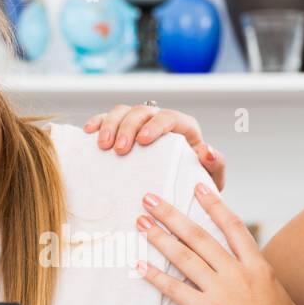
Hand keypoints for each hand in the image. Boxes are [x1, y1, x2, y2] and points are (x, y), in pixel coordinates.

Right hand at [84, 104, 224, 190]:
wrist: (179, 193)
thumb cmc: (195, 185)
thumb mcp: (211, 179)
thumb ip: (215, 165)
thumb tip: (207, 150)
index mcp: (183, 129)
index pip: (169, 117)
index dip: (155, 125)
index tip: (143, 141)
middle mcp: (160, 122)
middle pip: (142, 111)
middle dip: (128, 127)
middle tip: (119, 150)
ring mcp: (139, 125)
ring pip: (122, 111)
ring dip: (110, 124)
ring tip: (102, 145)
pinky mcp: (122, 132)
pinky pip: (107, 119)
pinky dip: (97, 122)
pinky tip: (88, 132)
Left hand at [134, 184, 303, 304]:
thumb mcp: (282, 302)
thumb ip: (266, 285)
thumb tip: (260, 279)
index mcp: (260, 268)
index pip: (233, 226)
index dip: (213, 204)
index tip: (197, 187)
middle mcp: (239, 273)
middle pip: (200, 235)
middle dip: (173, 214)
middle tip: (151, 198)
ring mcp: (223, 291)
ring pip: (184, 256)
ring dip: (159, 237)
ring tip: (140, 223)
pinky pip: (175, 290)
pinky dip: (155, 276)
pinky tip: (138, 266)